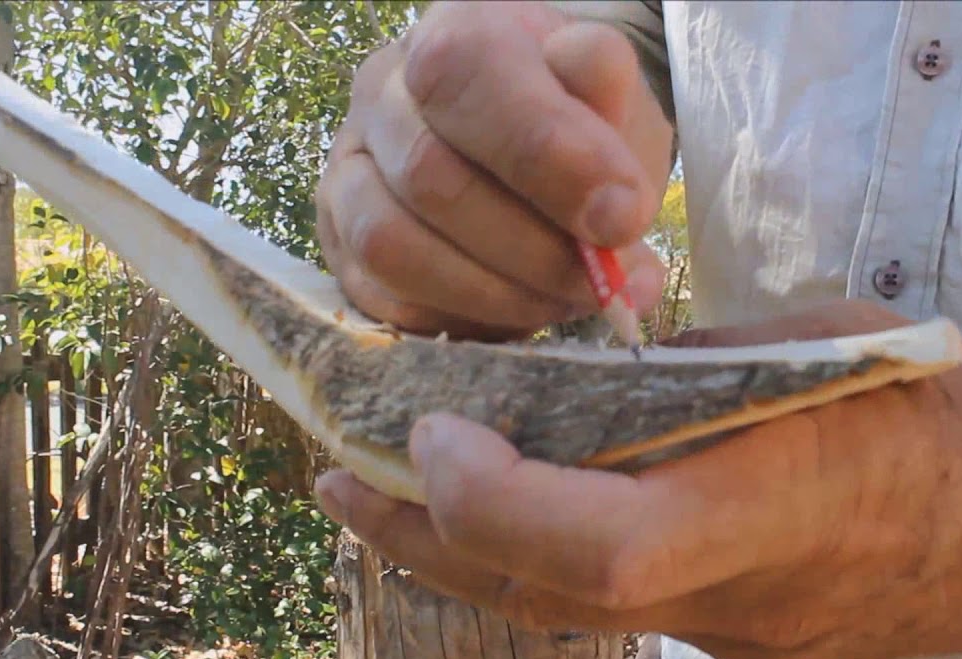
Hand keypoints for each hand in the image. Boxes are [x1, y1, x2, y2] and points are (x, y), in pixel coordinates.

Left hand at [314, 299, 961, 658]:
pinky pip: (608, 614)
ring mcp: (737, 637)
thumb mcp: (826, 349)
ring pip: (561, 617)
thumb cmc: (954, 413)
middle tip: (337, 480)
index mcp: (777, 507)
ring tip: (379, 500)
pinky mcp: (741, 646)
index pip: (603, 551)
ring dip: (457, 557)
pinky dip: (533, 564)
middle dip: (422, 540)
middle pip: (547, 599)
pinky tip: (496, 519)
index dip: (495, 503)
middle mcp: (741, 594)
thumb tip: (587, 380)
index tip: (434, 434)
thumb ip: (696, 374)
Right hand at [315, 1, 673, 339]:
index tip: (622, 219)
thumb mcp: (613, 100)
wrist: (521, 149)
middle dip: (533, 249)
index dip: (549, 159)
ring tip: (561, 302)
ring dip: (491, 293)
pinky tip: (514, 309)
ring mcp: (347, 169)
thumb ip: (615, 127)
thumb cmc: (572, 121)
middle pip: (431, 177)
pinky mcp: (339, 242)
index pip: (472, 83)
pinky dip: (458, 318)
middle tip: (604, 283)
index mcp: (454, 36)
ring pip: (390, 244)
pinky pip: (382, 296)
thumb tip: (616, 203)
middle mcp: (381, 93)